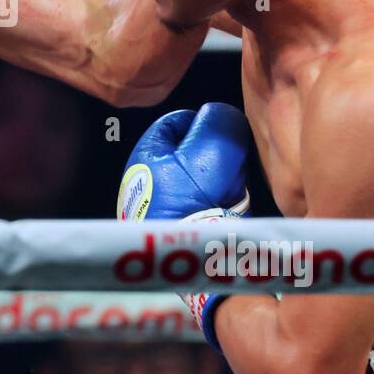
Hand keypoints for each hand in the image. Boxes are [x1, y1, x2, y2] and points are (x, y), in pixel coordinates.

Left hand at [117, 102, 252, 349]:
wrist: (194, 259)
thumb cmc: (194, 201)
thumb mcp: (211, 149)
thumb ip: (217, 121)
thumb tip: (220, 114)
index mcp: (143, 157)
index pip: (173, 122)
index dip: (202, 121)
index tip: (222, 129)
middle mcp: (143, 183)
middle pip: (185, 152)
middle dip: (212, 154)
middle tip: (230, 162)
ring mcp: (156, 210)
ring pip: (194, 180)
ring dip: (215, 180)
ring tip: (230, 189)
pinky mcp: (172, 233)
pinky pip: (196, 207)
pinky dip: (213, 203)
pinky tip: (226, 209)